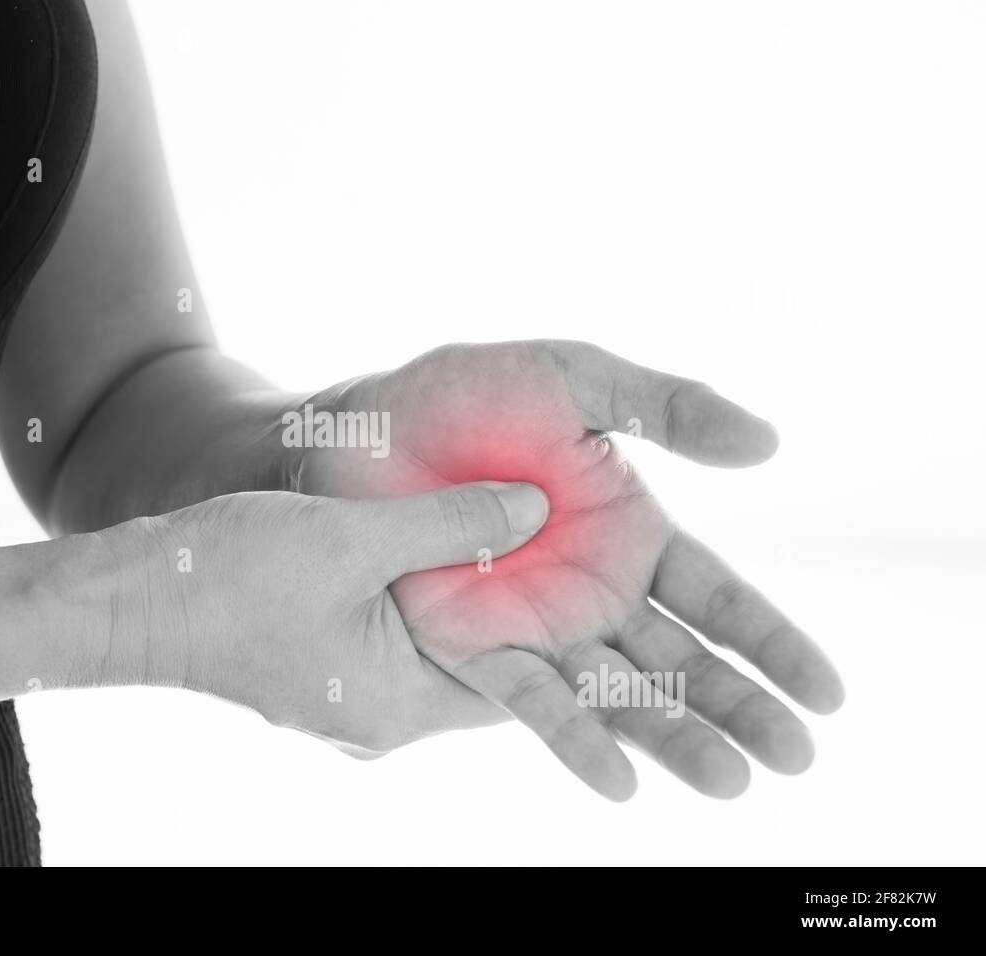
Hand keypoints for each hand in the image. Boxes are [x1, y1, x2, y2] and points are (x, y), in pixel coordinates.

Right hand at [116, 483, 549, 756]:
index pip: (516, 686)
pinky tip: (452, 558)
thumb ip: (447, 521)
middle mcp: (381, 715)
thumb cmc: (226, 574)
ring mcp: (351, 699)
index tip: (621, 610)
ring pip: (444, 653)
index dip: (570, 646)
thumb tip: (535, 508)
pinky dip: (434, 605)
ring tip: (530, 556)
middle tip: (592, 578)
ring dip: (480, 610)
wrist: (128, 601)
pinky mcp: (328, 672)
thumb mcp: (349, 536)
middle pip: (486, 673)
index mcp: (395, 702)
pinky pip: (404, 643)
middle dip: (534, 630)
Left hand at [295, 341, 843, 797]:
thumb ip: (666, 407)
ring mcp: (538, 625)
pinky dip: (576, 737)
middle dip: (741, 707)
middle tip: (796, 756)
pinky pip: (534, 698)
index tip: (828, 691)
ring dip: (675, 737)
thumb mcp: (574, 379)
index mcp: (629, 534)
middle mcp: (594, 593)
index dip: (773, 643)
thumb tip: (770, 443)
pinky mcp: (477, 644)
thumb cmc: (462, 395)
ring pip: (621, 694)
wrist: (358, 426)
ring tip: (730, 782)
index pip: (719, 600)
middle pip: (684, 662)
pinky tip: (620, 781)